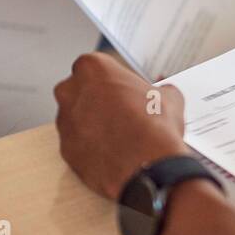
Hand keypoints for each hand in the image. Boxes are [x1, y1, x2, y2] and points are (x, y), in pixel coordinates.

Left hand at [54, 53, 188, 199]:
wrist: (149, 168)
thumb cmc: (154, 128)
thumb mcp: (169, 97)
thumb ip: (160, 89)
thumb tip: (165, 93)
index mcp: (92, 68)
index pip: (95, 66)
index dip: (112, 80)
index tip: (123, 89)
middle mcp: (70, 91)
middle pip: (78, 89)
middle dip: (95, 99)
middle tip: (120, 111)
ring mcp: (65, 122)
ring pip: (75, 118)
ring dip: (91, 124)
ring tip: (119, 135)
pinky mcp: (65, 149)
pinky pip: (76, 144)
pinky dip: (89, 147)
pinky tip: (112, 152)